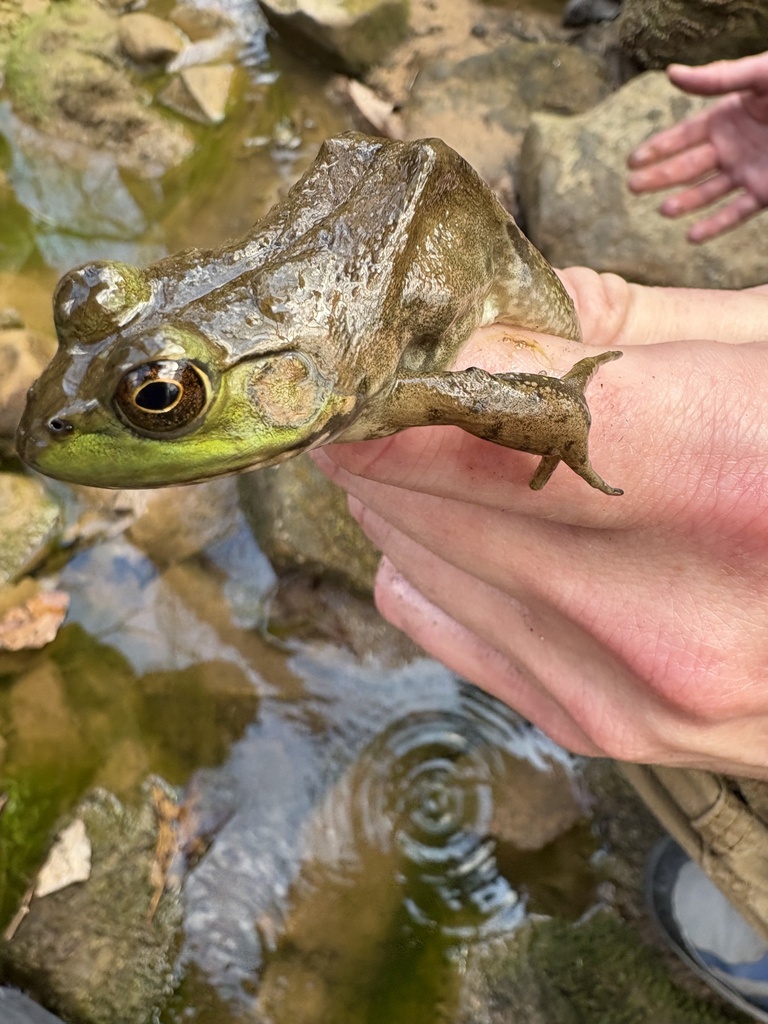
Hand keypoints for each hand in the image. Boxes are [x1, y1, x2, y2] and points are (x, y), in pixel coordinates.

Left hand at [313, 268, 767, 776]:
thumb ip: (621, 331)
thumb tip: (481, 330)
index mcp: (726, 473)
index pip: (478, 421)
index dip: (393, 384)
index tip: (356, 359)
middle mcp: (669, 611)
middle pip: (432, 497)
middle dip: (380, 434)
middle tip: (372, 391)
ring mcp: (637, 692)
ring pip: (423, 568)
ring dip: (396, 501)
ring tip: (411, 454)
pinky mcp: (618, 731)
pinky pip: (452, 635)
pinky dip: (431, 571)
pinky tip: (446, 534)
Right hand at [627, 52, 767, 241]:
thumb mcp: (759, 75)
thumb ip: (718, 79)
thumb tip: (671, 74)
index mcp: (726, 118)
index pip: (684, 137)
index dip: (658, 148)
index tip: (633, 161)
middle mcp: (731, 148)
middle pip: (688, 167)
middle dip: (659, 177)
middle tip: (633, 187)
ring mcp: (746, 172)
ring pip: (707, 192)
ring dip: (685, 203)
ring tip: (664, 210)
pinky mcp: (764, 192)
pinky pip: (736, 212)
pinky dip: (715, 226)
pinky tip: (692, 236)